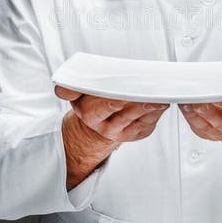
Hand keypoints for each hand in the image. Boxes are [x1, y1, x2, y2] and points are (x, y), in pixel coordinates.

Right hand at [55, 86, 169, 188]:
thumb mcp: (77, 95)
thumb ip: (69, 89)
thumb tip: (60, 89)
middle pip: (126, 112)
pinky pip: (149, 122)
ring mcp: (123, 132)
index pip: (104, 105)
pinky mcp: (138, 133)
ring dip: (151, 106)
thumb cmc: (91, 102)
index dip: (117, 99)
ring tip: (160, 95)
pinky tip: (162, 102)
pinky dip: (157, 112)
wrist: (97, 125)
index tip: (128, 89)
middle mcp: (106, 126)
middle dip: (138, 100)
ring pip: (139, 118)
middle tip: (150, 89)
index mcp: (90, 114)